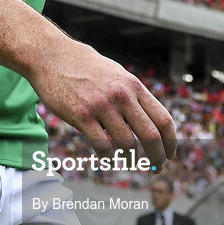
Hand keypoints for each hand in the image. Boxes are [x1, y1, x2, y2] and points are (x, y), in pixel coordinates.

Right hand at [30, 39, 176, 167]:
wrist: (52, 56)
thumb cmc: (86, 67)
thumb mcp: (117, 74)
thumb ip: (133, 95)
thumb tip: (149, 119)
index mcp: (134, 86)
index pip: (163, 119)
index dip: (171, 141)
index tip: (170, 154)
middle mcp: (121, 96)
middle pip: (151, 136)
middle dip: (158, 157)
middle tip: (157, 168)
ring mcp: (102, 106)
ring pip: (127, 144)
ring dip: (132, 160)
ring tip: (131, 163)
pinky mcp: (82, 116)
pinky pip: (102, 146)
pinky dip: (109, 158)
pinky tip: (109, 159)